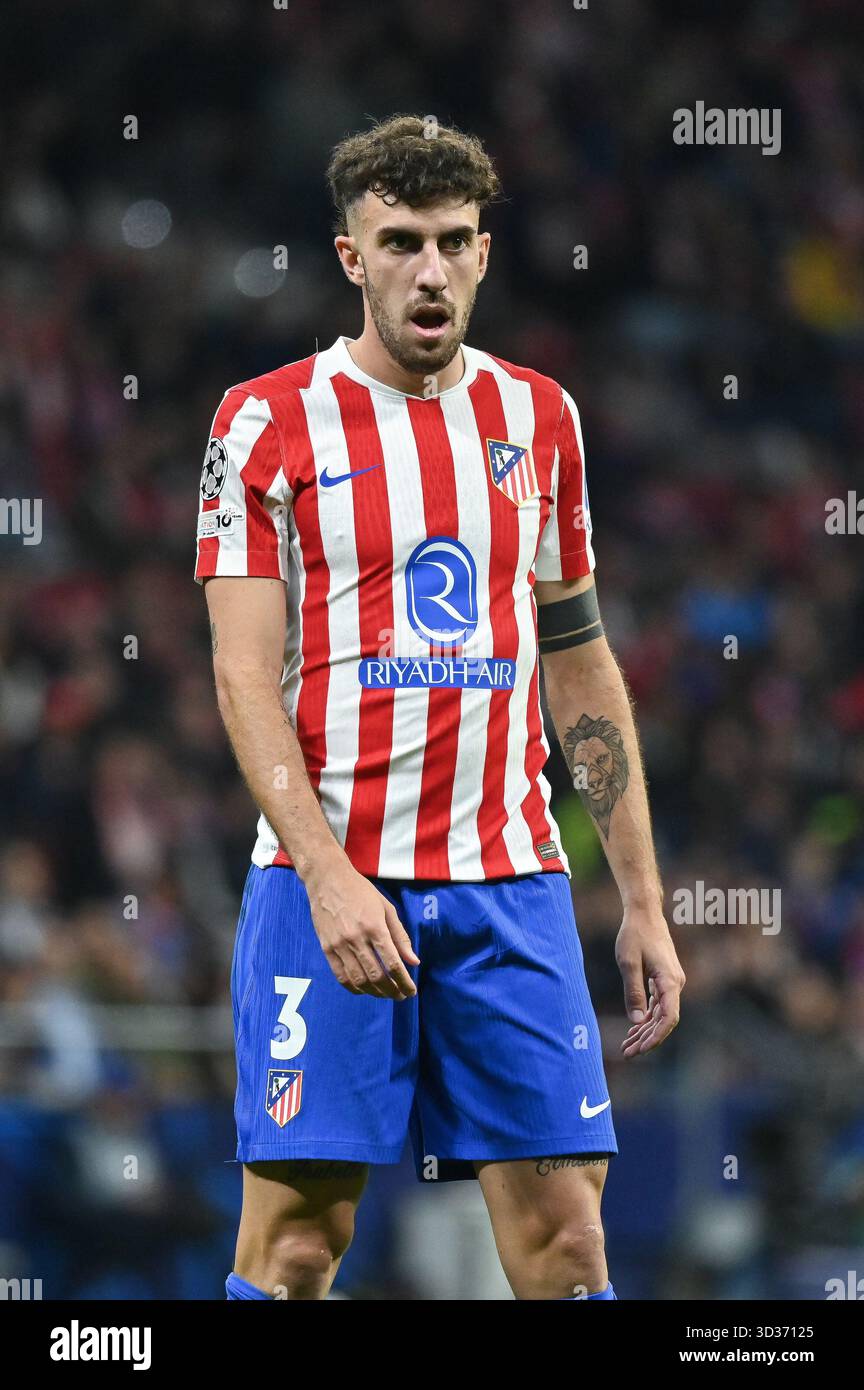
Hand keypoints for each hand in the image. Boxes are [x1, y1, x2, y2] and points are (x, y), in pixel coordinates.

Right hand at [303, 857, 418, 1000]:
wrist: (327, 880)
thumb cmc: (361, 891)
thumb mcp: (386, 907)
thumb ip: (400, 936)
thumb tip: (414, 961)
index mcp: (375, 927)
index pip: (393, 963)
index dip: (404, 982)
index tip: (411, 991)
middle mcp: (357, 938)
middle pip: (376, 976)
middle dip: (391, 991)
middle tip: (400, 996)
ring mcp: (339, 945)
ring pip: (359, 980)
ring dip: (374, 993)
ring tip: (385, 994)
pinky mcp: (326, 948)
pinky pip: (340, 976)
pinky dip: (354, 988)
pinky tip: (364, 990)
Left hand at [615, 907, 684, 1055]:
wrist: (644, 914)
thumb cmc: (635, 935)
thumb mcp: (628, 963)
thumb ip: (633, 992)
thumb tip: (635, 1021)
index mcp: (670, 981)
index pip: (669, 1018)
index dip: (656, 1036)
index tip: (640, 1049)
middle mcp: (675, 984)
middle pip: (664, 1020)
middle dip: (646, 1039)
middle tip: (627, 1053)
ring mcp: (671, 982)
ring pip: (661, 1014)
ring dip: (645, 1030)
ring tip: (626, 1046)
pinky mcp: (664, 979)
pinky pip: (658, 1004)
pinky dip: (646, 1017)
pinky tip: (634, 1028)